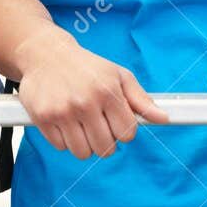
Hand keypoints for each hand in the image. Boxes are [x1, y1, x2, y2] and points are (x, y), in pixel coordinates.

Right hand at [16, 40, 168, 159]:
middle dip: (105, 140)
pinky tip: (64, 121)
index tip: (115, 120)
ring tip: (80, 124)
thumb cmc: (87, 67)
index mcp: (107, 91)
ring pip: (82, 152)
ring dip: (84, 143)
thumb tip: (164, 118)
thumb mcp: (118, 76)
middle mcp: (85, 102)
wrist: (46, 54)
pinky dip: (64, 139)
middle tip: (97, 123)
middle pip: (106, 149)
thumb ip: (141, 99)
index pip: (127, 133)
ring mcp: (62, 111)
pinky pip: (60, 147)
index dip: (123, 130)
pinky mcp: (42, 118)